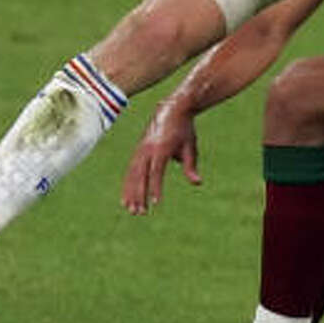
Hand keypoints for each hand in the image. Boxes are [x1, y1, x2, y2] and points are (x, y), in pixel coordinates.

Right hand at [121, 95, 201, 214]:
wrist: (172, 109)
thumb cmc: (184, 130)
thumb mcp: (190, 147)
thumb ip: (190, 166)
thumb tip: (197, 183)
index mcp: (161, 148)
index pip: (156, 171)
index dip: (155, 187)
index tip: (155, 203)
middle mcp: (147, 149)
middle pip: (140, 175)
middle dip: (139, 195)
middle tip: (139, 213)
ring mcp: (141, 149)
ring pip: (133, 174)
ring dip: (131, 193)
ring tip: (131, 210)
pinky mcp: (138, 150)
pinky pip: (131, 170)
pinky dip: (128, 184)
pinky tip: (126, 198)